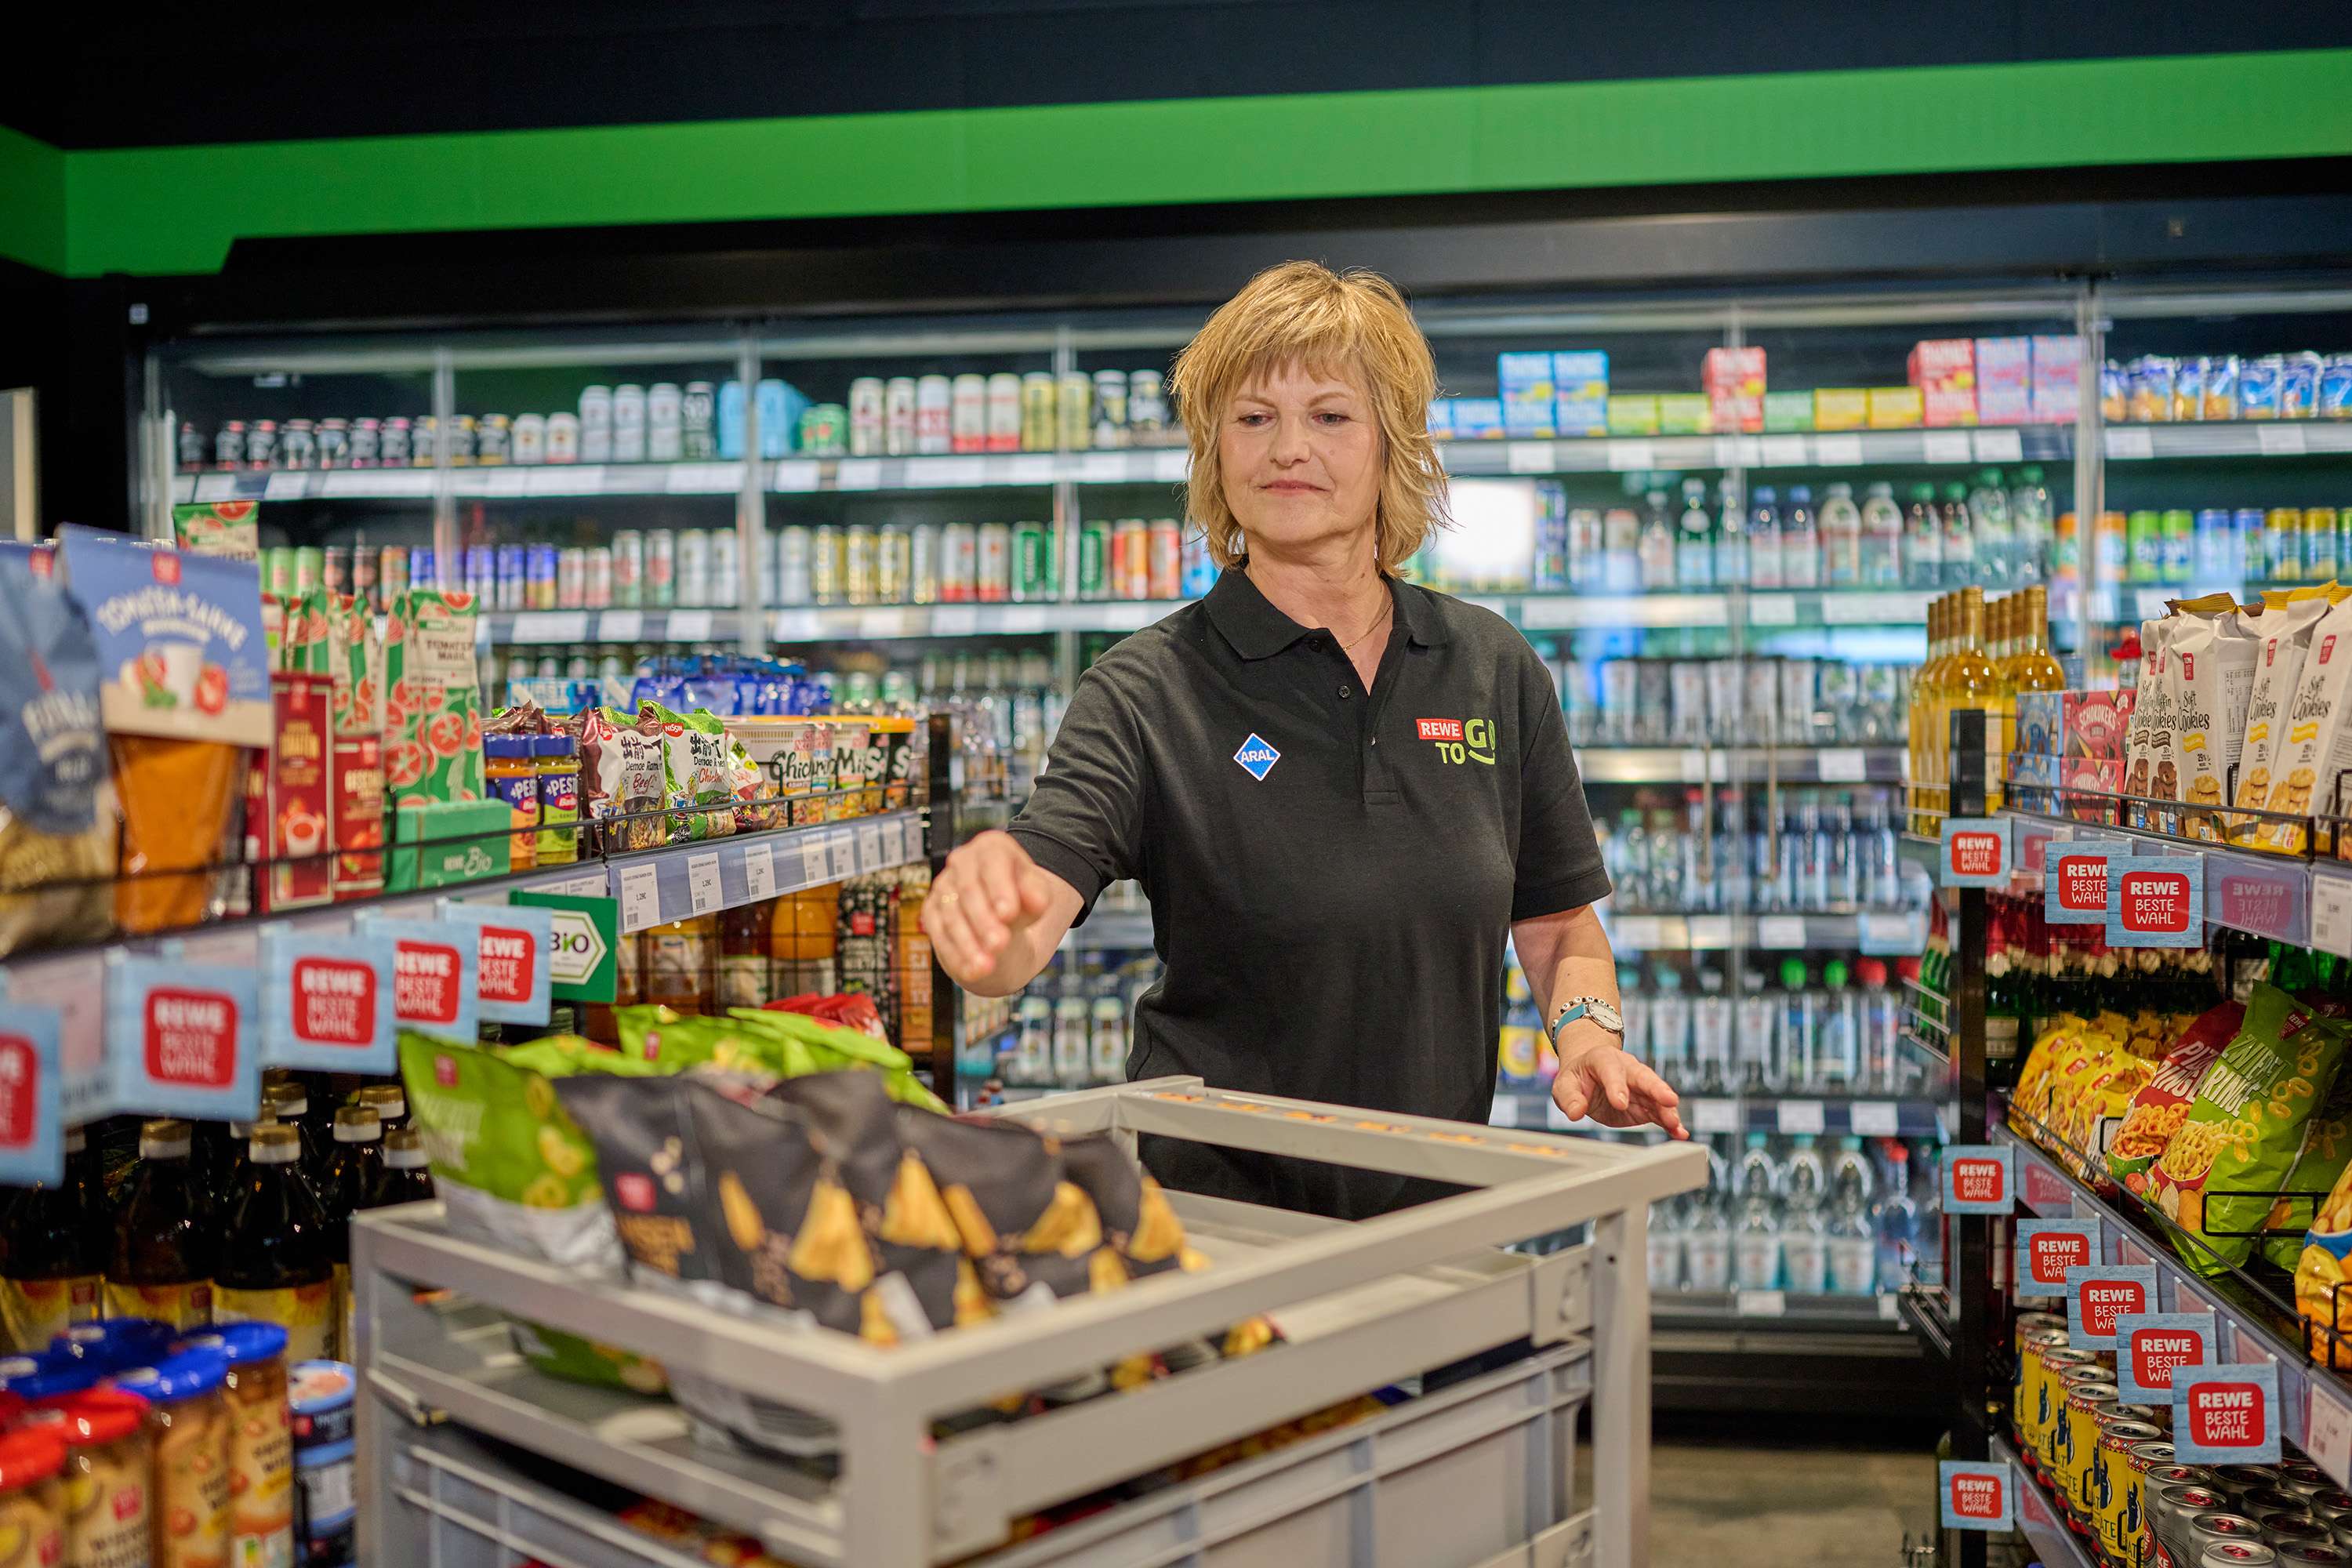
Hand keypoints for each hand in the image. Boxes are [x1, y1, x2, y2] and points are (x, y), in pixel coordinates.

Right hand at [922, 830, 1058, 986]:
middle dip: (984, 921)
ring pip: (952, 916)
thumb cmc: (1021, 902)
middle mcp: (963, 861)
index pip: (993, 863)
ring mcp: (944, 885)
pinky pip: (939, 934)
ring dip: (968, 943)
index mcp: (992, 848)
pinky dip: (957, 955)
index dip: (1000, 889)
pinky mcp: (931, 910)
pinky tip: (972, 971)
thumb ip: (1039, 895)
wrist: (1001, 919)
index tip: (1009, 914)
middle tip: (1000, 945)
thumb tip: (1039, 902)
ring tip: (986, 967)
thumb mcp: (1037, 897)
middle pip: (969, 891)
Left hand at [1551, 1028, 1687, 1138]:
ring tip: (1675, 1124)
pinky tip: (1679, 1132)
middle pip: (1644, 1077)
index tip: (1620, 1103)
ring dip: (1667, 1110)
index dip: (1617, 1086)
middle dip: (1657, 1089)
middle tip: (1668, 1100)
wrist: (1590, 1073)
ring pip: (1657, 1096)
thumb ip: (1569, 1098)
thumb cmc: (1578, 1076)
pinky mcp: (1645, 1104)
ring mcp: (1639, 1087)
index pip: (1611, 1071)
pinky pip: (1660, 1112)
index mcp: (1604, 1060)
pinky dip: (1670, 1123)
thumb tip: (1575, 1112)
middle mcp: (1627, 1070)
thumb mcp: (1565, 1084)